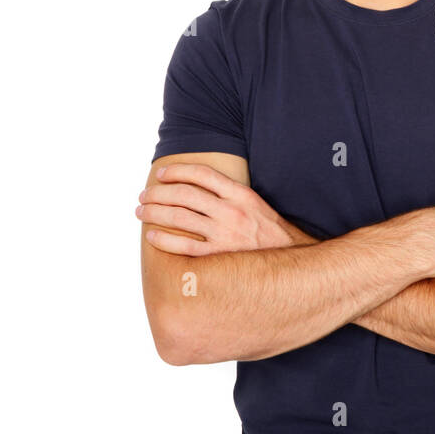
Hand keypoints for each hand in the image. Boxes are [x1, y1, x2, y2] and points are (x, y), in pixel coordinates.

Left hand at [137, 162, 304, 255]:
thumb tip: (200, 188)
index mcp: (241, 194)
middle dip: (158, 192)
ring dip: (155, 212)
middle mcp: (231, 211)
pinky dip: (164, 240)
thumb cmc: (271, 233)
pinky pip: (184, 246)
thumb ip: (231, 194)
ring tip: (142, 211)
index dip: (178, 171)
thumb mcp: (256, 204)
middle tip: (144, 195)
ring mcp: (224, 234)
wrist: (292, 262)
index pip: (202, 174)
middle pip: (184, 194)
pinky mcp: (219, 255)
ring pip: (179, 217)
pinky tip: (152, 236)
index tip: (162, 174)